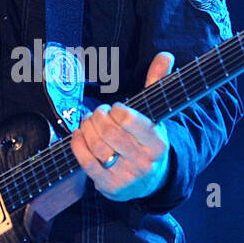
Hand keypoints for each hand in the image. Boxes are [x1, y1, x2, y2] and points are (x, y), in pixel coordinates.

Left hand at [70, 51, 173, 201]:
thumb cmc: (147, 140)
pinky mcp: (109, 186)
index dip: (115, 110)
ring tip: (88, 122)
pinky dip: (78, 144)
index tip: (115, 108)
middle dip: (98, 117)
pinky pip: (85, 162)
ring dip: (86, 128)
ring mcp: (126, 176)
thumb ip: (157, 84)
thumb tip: (165, 55)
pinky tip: (79, 135)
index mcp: (158, 142)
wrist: (149, 180)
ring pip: (96, 146)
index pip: (128, 119)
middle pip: (109, 132)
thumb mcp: (155, 115)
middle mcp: (143, 162)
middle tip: (97, 113)